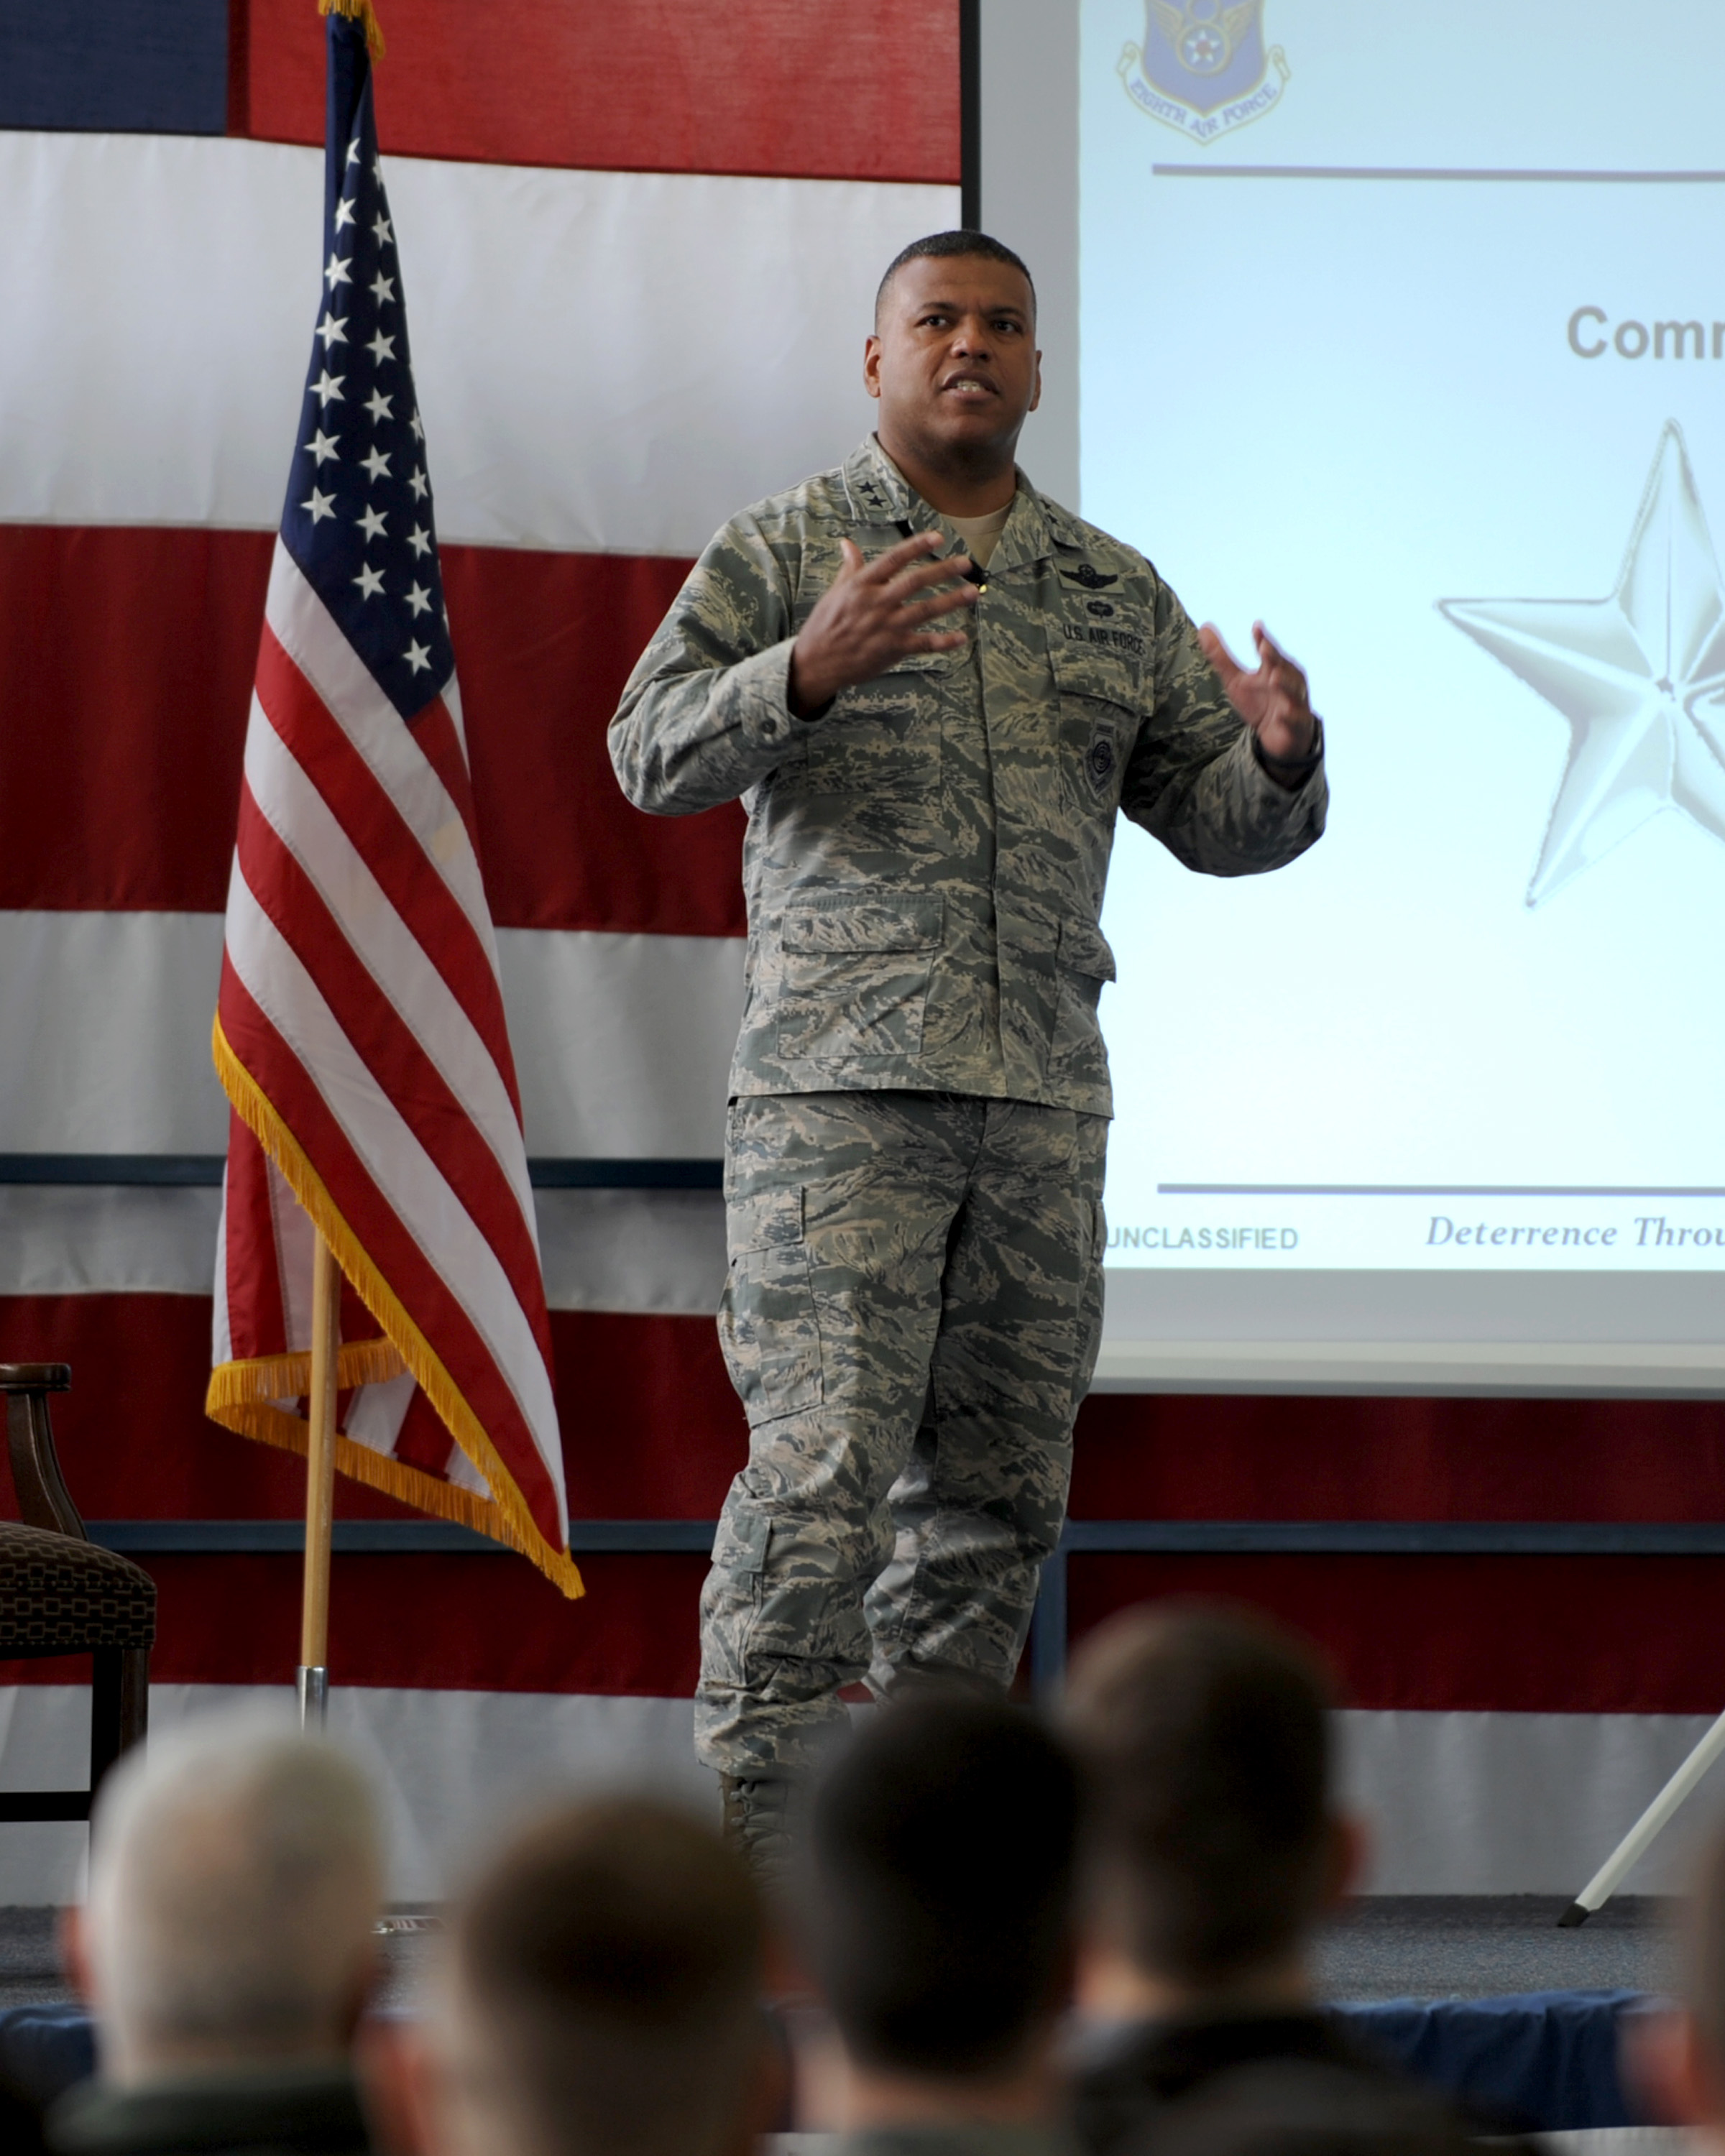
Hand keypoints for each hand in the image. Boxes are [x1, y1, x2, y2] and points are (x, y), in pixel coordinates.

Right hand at [787, 530, 977, 716]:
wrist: (815, 663)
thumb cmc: (825, 625)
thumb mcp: (835, 592)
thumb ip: (850, 568)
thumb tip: (847, 543)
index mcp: (861, 585)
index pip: (893, 559)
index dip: (916, 546)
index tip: (938, 537)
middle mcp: (876, 602)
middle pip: (915, 582)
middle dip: (943, 571)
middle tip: (966, 563)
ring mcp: (886, 627)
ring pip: (924, 610)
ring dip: (951, 601)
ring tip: (973, 592)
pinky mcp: (892, 649)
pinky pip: (923, 644)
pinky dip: (944, 642)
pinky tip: (961, 637)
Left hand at [1197, 620, 1316, 761]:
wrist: (1279, 736)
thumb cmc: (1259, 702)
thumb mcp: (1235, 680)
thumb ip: (1221, 657)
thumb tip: (1203, 627)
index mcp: (1274, 668)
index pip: (1268, 651)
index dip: (1262, 639)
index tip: (1256, 626)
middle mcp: (1288, 682)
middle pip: (1282, 667)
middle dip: (1274, 657)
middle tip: (1263, 648)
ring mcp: (1294, 702)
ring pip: (1292, 692)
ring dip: (1285, 684)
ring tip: (1273, 677)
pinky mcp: (1296, 724)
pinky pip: (1295, 720)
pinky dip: (1290, 717)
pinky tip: (1283, 715)